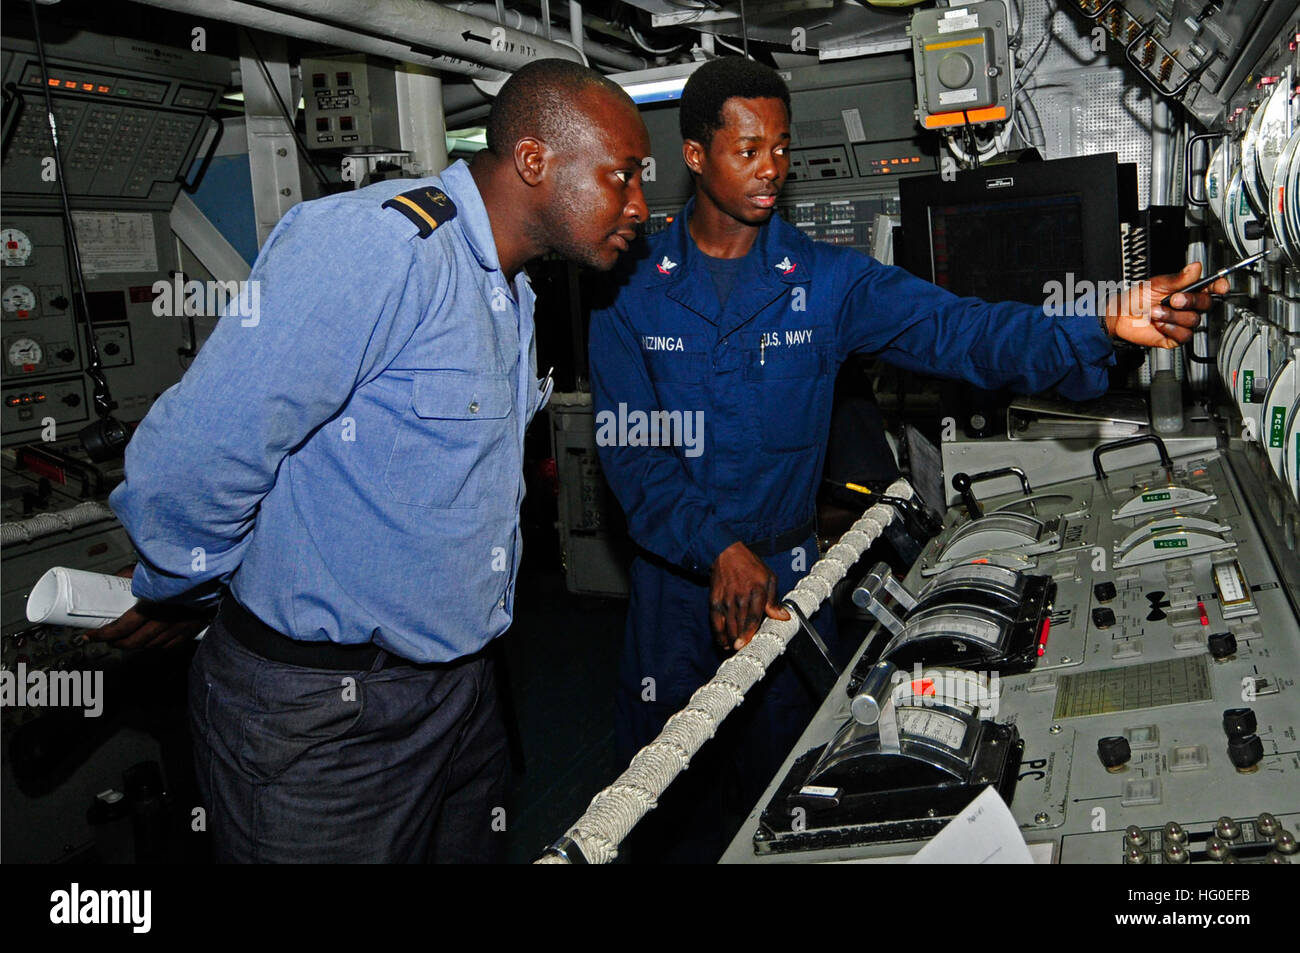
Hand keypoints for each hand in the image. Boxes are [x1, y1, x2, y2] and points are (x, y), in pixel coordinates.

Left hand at [82, 566, 211, 649]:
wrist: (223, 568)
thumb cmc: (188, 563)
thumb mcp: (155, 563)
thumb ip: (135, 572)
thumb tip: (117, 578)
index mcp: (155, 604)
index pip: (123, 627)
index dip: (104, 634)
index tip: (90, 635)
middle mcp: (168, 619)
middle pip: (136, 642)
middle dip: (117, 643)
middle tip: (106, 639)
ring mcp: (183, 626)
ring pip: (152, 645)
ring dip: (136, 645)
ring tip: (126, 640)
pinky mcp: (195, 626)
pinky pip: (172, 644)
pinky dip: (158, 645)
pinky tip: (152, 640)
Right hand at [709, 542, 790, 651]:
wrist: (726, 553)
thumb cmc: (751, 566)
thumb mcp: (769, 578)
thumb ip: (775, 600)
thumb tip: (783, 617)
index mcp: (756, 591)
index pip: (753, 617)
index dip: (748, 632)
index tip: (745, 644)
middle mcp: (740, 596)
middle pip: (740, 625)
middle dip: (741, 640)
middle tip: (745, 651)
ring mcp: (726, 599)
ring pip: (728, 626)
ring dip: (732, 640)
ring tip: (737, 649)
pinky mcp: (715, 600)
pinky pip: (716, 622)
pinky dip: (719, 634)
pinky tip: (725, 643)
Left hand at [1105, 262, 1228, 348]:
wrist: (1121, 316)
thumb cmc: (1136, 298)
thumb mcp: (1157, 284)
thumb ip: (1178, 278)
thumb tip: (1195, 267)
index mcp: (1187, 290)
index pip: (1211, 288)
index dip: (1219, 287)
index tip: (1220, 287)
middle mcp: (1188, 306)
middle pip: (1206, 304)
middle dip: (1190, 301)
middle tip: (1173, 299)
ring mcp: (1182, 321)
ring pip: (1193, 320)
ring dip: (1173, 316)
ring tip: (1156, 312)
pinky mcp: (1175, 337)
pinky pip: (1184, 335)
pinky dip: (1170, 328)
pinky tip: (1159, 324)